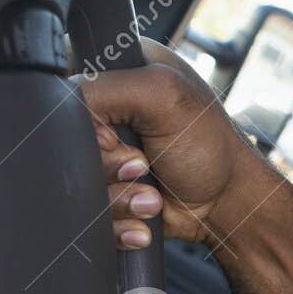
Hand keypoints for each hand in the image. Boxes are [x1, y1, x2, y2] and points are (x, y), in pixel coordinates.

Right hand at [76, 39, 277, 250]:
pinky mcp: (107, 193)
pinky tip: (145, 212)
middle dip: (106, 165)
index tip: (114, 134)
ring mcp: (105, 157)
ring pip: (77, 184)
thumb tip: (62, 110)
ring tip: (150, 192)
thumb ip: (104, 88)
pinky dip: (117, 221)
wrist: (230, 206)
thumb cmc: (209, 147)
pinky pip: (90, 214)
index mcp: (117, 72)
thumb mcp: (161, 96)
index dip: (84, 120)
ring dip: (116, 197)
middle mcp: (107, 113)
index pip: (65, 89)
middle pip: (66, 144)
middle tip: (141, 164)